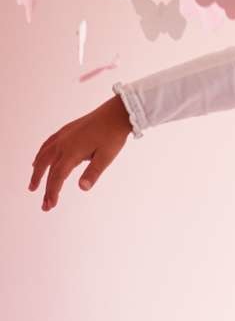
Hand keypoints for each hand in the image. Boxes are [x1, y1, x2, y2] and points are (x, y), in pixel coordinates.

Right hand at [29, 95, 132, 211]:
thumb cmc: (112, 137)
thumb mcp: (106, 158)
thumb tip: (82, 188)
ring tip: (33, 184)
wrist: (115, 114)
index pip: (58, 176)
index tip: (50, 205)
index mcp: (72, 152)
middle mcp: (63, 143)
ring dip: (37, 171)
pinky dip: (40, 155)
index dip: (53, 192)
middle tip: (43, 204)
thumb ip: (93, 173)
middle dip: (42, 186)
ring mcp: (63, 136)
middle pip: (47, 168)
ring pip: (43, 156)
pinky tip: (38, 160)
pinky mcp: (65, 131)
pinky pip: (47, 145)